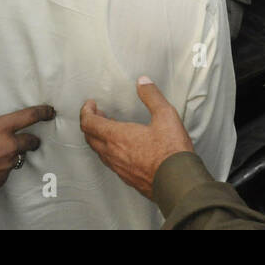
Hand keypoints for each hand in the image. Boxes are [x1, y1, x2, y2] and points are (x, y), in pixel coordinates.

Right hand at [0, 87, 54, 196]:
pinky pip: (6, 172)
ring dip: (15, 154)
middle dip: (33, 139)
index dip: (42, 112)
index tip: (50, 111)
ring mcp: (5, 165)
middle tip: (32, 139)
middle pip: (30, 141)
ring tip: (7, 153)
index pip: (28, 116)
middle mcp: (8, 147)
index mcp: (0, 129)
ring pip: (18, 158)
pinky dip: (2, 169)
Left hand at [80, 77, 194, 199]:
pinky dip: (109, 151)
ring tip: (108, 130)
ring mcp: (119, 168)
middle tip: (98, 114)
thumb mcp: (165, 115)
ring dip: (99, 138)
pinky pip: (110, 163)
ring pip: (99, 152)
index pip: (89, 123)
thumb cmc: (171, 151)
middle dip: (90, 123)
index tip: (91, 104)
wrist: (178, 182)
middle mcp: (113, 153)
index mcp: (117, 136)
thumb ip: (152, 96)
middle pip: (90, 138)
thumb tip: (143, 82)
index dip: (86, 111)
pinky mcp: (127, 178)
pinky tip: (121, 149)